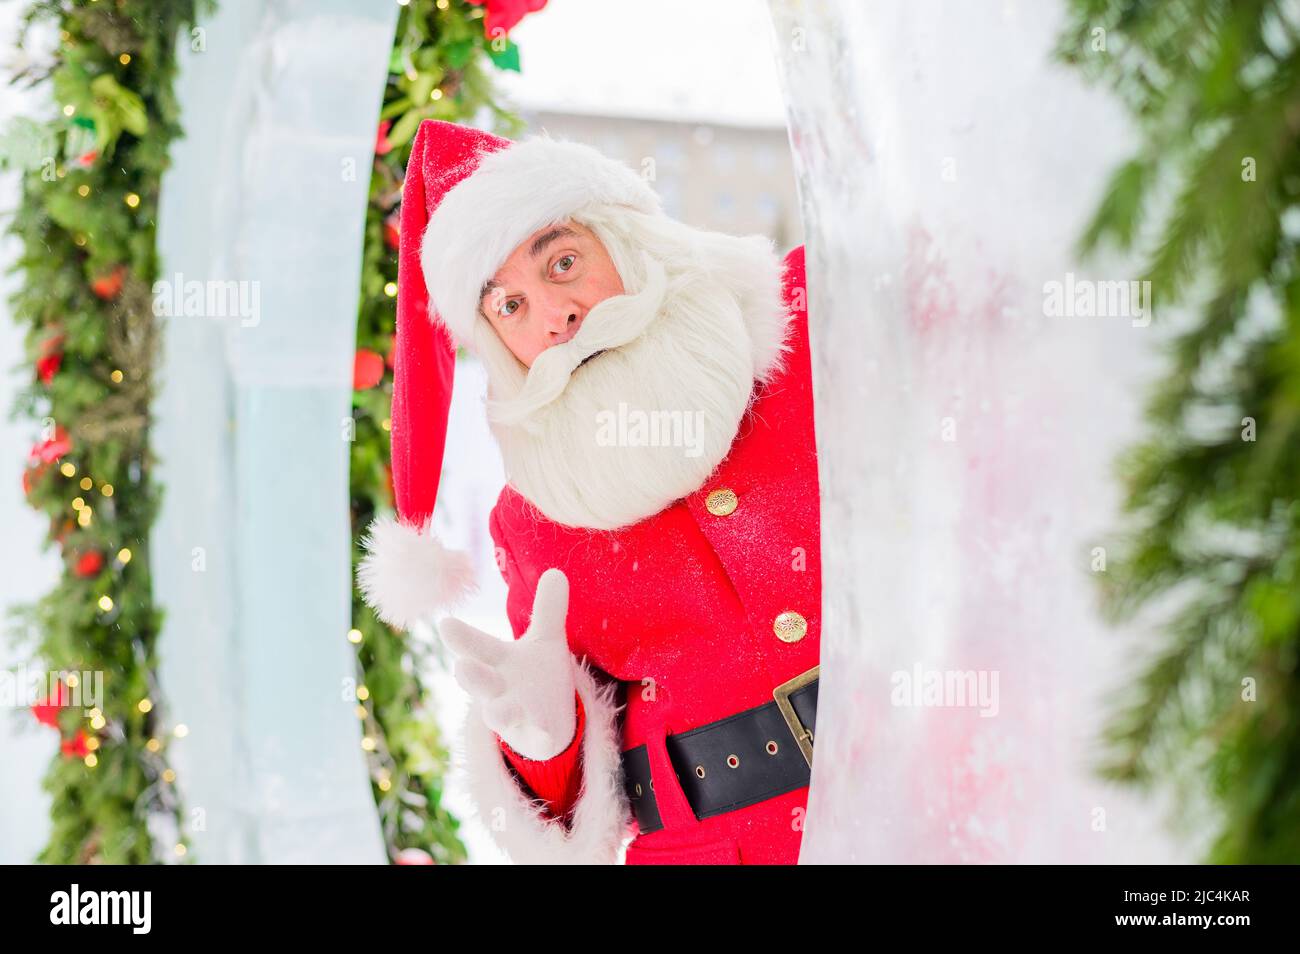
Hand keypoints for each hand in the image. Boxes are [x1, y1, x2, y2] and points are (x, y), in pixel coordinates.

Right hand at [438, 568, 577, 760]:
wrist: (550, 722)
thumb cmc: (538, 676)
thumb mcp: (546, 641)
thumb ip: (549, 610)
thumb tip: (557, 571)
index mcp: (498, 661)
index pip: (477, 646)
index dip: (462, 637)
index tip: (446, 623)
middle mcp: (498, 688)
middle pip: (481, 682)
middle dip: (472, 676)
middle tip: (461, 667)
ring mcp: (513, 715)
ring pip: (499, 714)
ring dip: (498, 711)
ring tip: (498, 708)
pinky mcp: (533, 736)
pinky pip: (535, 738)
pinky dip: (538, 738)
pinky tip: (545, 737)